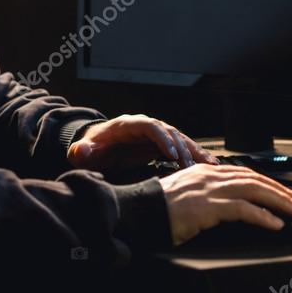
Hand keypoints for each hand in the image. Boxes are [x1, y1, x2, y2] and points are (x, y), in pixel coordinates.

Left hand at [67, 114, 218, 171]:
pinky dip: (195, 156)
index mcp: (128, 125)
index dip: (162, 139)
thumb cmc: (92, 150)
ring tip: (210, 167)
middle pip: (170, 132)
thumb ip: (82, 151)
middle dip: (183, 148)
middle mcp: (146, 127)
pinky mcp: (161, 145)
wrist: (96, 148)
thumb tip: (81, 150)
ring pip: (180, 139)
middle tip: (193, 167)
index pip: (149, 126)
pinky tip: (210, 166)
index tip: (171, 155)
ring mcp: (156, 135)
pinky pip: (182, 149)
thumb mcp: (83, 151)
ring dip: (195, 152)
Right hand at [158, 163, 291, 245]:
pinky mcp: (208, 206)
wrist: (139, 212)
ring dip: (280, 202)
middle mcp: (210, 175)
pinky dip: (264, 216)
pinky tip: (276, 224)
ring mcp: (209, 189)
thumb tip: (227, 206)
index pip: (245, 174)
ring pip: (255, 191)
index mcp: (205, 171)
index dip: (268, 184)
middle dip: (282, 192)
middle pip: (255, 179)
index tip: (284, 195)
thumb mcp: (185, 195)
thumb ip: (205, 195)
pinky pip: (244, 209)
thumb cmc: (158, 209)